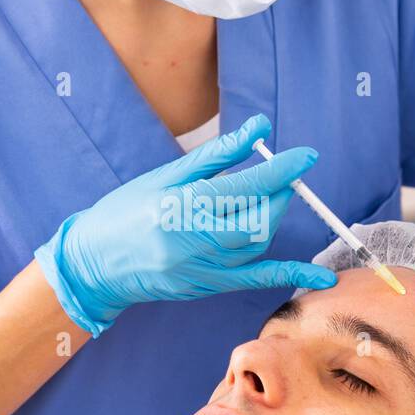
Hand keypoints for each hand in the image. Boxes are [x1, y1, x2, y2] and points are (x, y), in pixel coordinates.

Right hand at [36, 115, 336, 336]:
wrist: (94, 263)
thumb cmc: (125, 212)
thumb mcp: (165, 176)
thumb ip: (216, 155)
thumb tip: (259, 129)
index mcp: (181, 206)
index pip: (245, 186)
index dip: (281, 170)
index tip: (306, 155)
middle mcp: (194, 240)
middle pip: (258, 216)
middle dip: (280, 192)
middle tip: (284, 175)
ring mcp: (202, 268)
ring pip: (257, 243)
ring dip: (275, 217)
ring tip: (273, 198)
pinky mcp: (206, 286)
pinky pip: (255, 279)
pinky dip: (289, 274)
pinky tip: (321, 277)